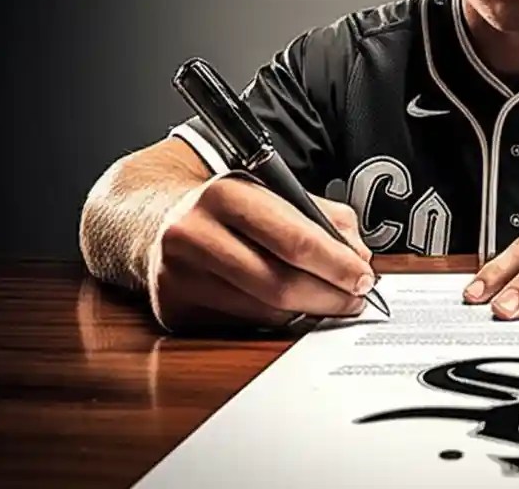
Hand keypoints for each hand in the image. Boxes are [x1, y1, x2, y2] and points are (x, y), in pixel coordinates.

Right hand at [147, 173, 374, 331]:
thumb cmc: (228, 209)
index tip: (364, 277)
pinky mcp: (173, 308)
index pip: (294, 239)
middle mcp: (193, 233)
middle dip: (329, 296)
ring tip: (331, 303)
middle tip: (356, 299)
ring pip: (263, 310)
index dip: (337, 264)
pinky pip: (242, 324)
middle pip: (280, 283)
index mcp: (224, 193)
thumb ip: (324, 218)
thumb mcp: (273, 193)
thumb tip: (359, 257)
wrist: (154, 219)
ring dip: (308, 312)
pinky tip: (292, 310)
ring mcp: (178, 274)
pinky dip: (276, 321)